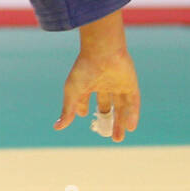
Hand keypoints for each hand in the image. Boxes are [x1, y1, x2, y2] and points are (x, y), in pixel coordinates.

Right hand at [54, 13, 139, 142]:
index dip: (83, 107)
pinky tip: (130, 128)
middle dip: (106, 120)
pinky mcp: (130, 84)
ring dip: (120, 122)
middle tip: (107, 135)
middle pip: (106, 105)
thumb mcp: (73, 92)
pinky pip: (132, 102)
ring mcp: (118, 84)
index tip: (83, 115)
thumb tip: (57, 128)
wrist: (103, 51)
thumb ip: (68, 110)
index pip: (85, 98)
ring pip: (120, 107)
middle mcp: (103, 83)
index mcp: (88, 82)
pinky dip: (131, 115)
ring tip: (118, 139)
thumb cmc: (84, 69)